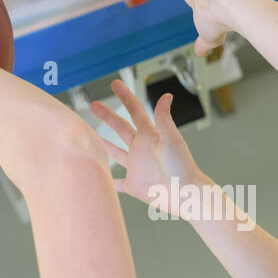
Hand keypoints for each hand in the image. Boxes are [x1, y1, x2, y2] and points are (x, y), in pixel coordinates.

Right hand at [90, 79, 203, 214]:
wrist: (185, 194)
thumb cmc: (182, 167)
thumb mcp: (172, 139)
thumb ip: (164, 118)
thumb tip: (166, 95)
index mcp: (149, 136)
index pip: (135, 111)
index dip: (125, 97)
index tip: (115, 83)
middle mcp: (141, 149)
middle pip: (121, 128)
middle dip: (107, 116)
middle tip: (93, 104)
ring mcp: (136, 167)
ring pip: (116, 152)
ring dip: (104, 144)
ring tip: (91, 138)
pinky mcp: (134, 185)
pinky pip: (118, 183)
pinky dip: (109, 181)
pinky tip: (101, 179)